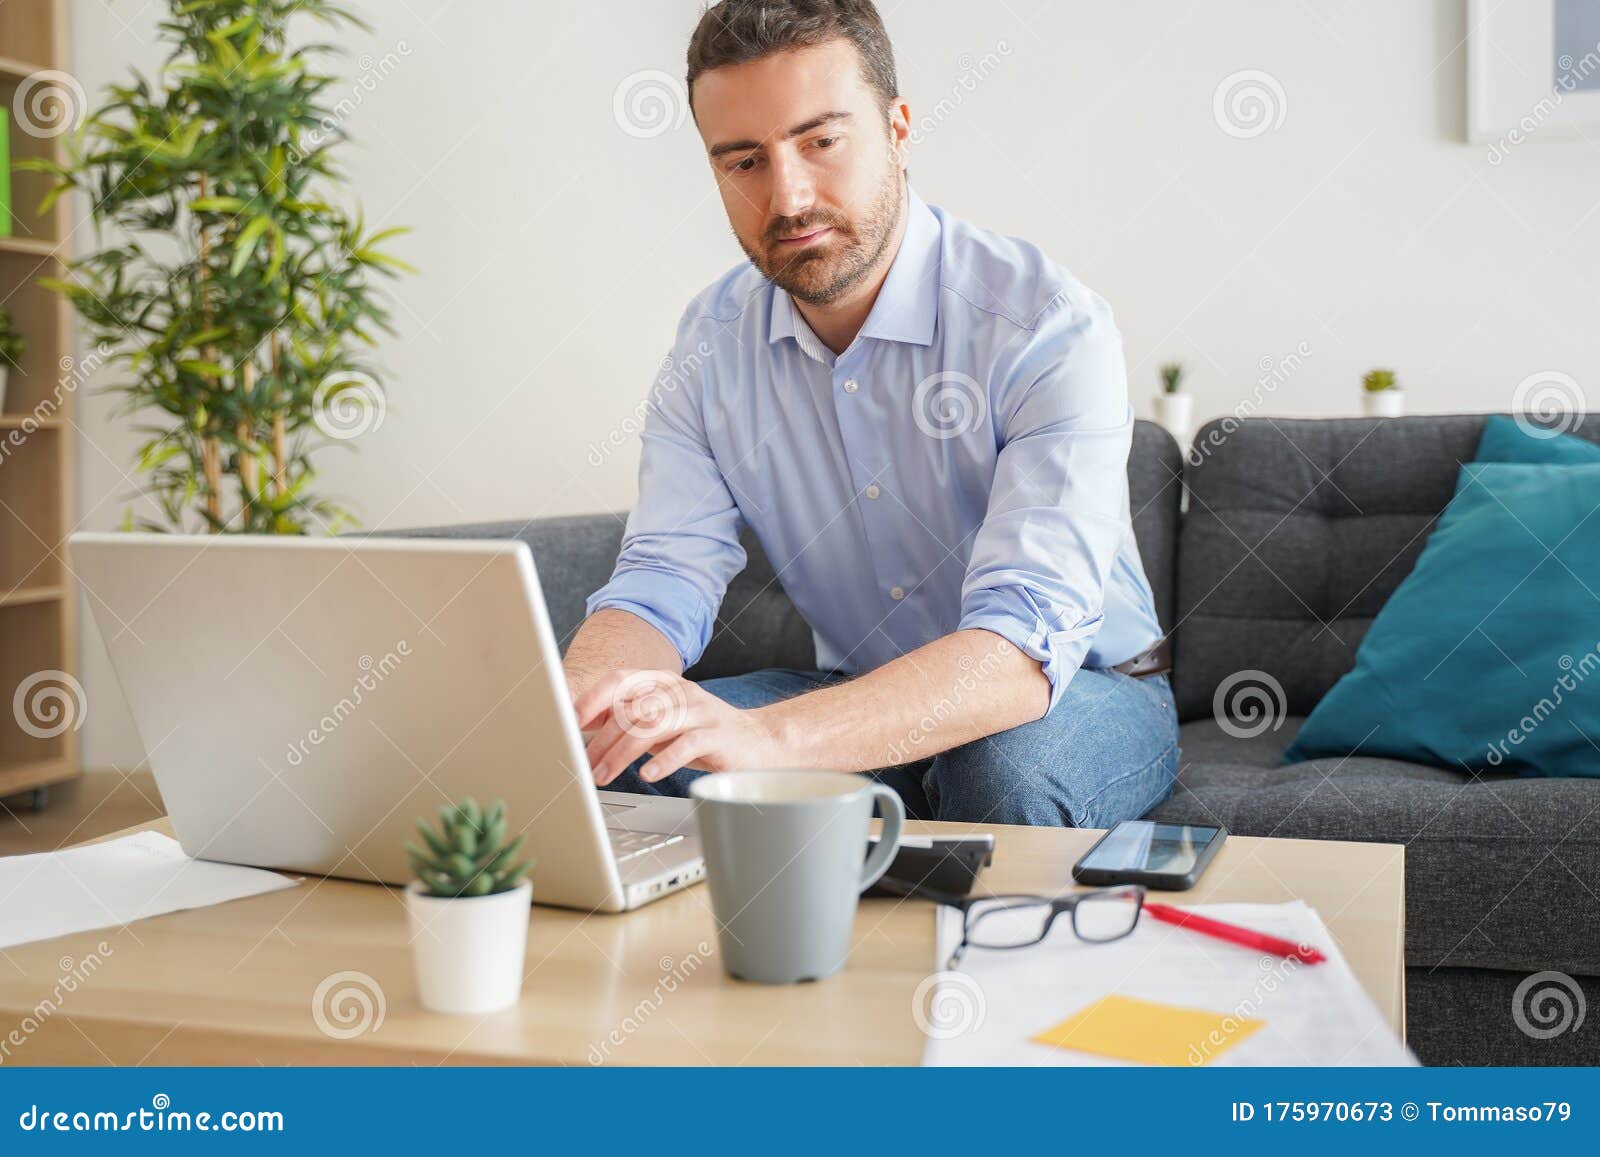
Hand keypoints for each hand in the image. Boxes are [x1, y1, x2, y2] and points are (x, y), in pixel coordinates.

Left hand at [572, 669, 788, 786]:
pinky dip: (664, 760)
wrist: (760, 742)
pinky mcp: (719, 734)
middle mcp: (681, 691)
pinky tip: (648, 775)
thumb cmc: (705, 735)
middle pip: (633, 707)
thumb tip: (582, 726)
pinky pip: (687, 744)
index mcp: (664, 682)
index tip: (569, 721)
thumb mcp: (663, 723)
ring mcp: (701, 711)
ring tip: (604, 776)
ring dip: (622, 753)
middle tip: (584, 764)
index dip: (593, 698)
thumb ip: (630, 720)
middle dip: (602, 739)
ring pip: (654, 724)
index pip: (622, 680)